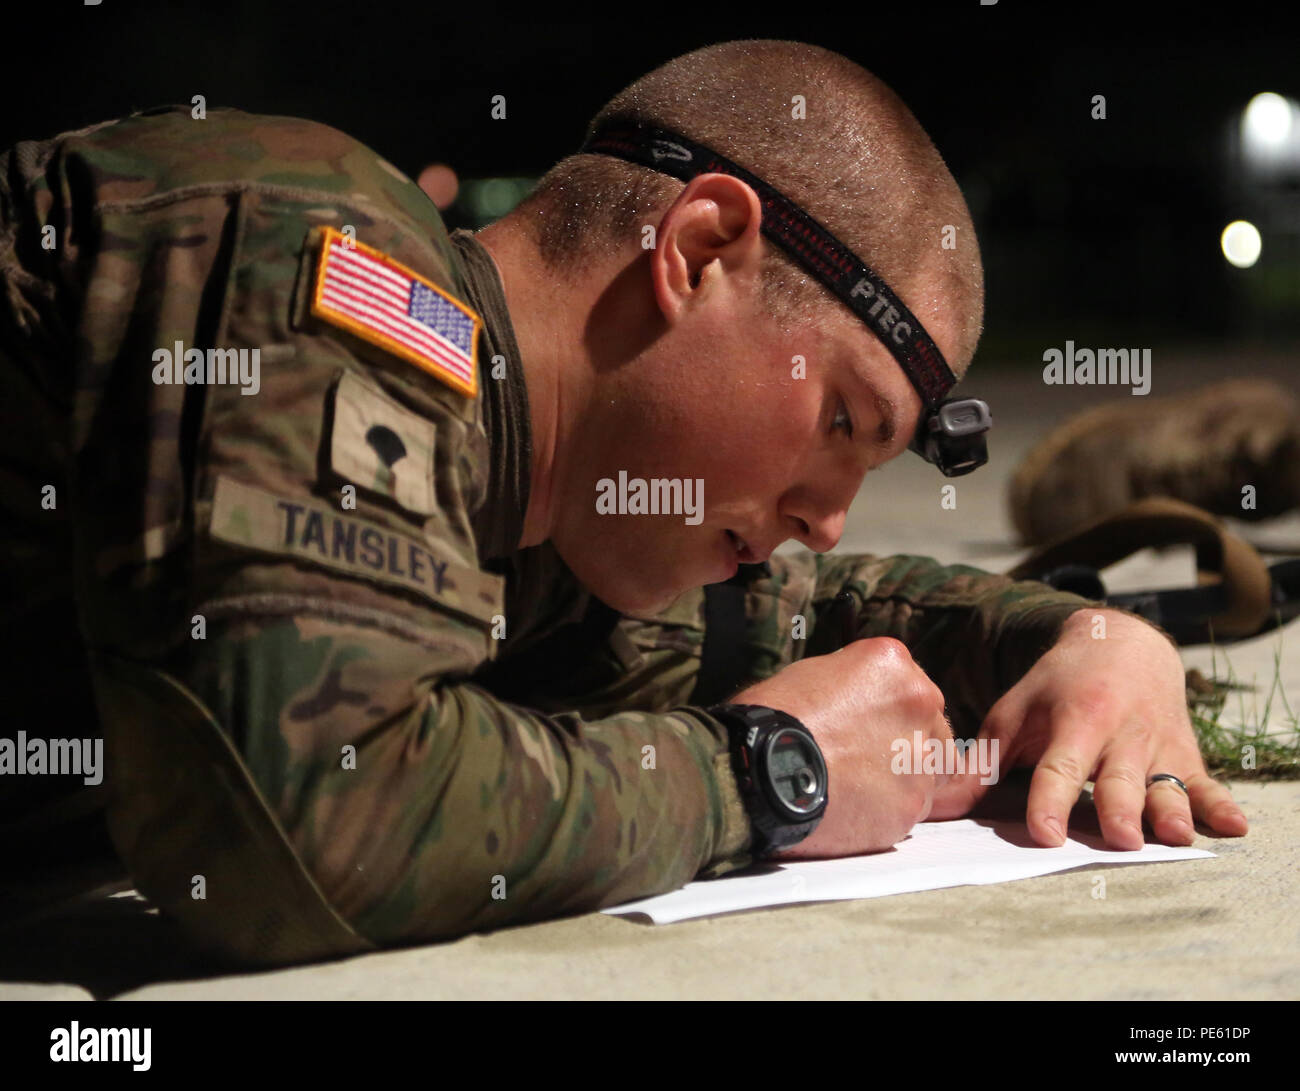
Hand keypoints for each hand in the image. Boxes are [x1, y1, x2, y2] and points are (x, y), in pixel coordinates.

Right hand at [730, 637, 951, 858]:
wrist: (758, 772)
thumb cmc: (772, 719)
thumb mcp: (812, 673)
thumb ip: (855, 683)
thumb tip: (863, 700)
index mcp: (893, 665)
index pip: (914, 687)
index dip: (889, 712)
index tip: (867, 726)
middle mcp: (920, 705)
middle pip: (934, 729)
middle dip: (907, 745)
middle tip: (862, 759)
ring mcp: (919, 759)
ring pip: (929, 773)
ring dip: (901, 780)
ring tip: (854, 786)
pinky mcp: (911, 806)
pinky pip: (910, 809)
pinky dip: (886, 811)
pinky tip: (850, 807)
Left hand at [930, 607, 1249, 848]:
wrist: (1122, 644)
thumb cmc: (1057, 685)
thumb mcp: (1015, 709)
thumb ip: (983, 757)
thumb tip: (942, 802)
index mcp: (1073, 720)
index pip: (1058, 767)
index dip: (1049, 800)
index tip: (1043, 833)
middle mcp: (1119, 735)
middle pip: (1118, 779)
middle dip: (1119, 808)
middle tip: (1118, 838)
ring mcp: (1156, 746)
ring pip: (1165, 784)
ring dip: (1169, 810)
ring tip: (1171, 836)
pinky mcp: (1185, 755)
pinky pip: (1207, 783)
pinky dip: (1221, 804)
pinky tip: (1234, 826)